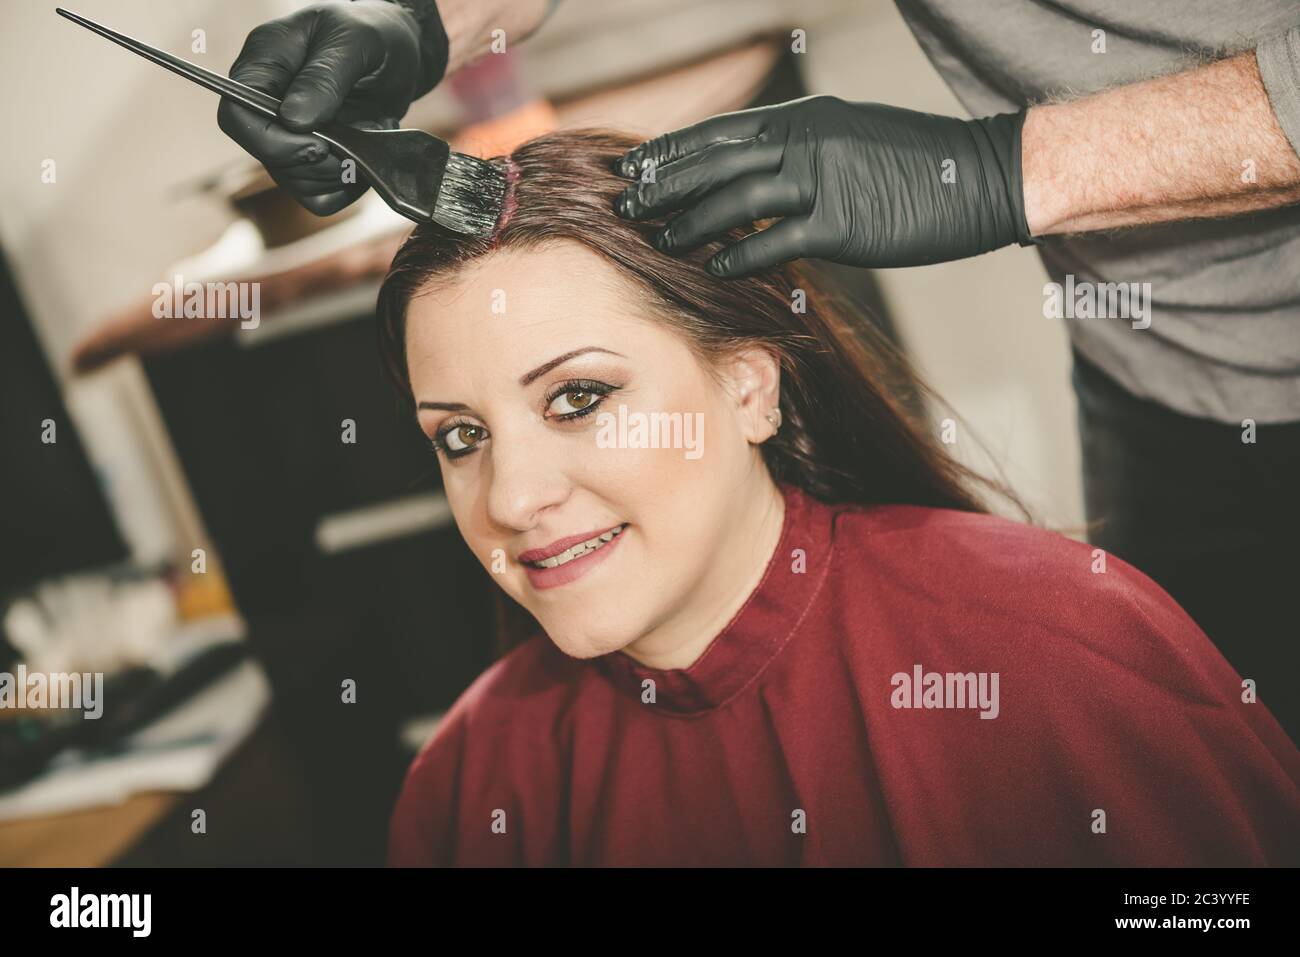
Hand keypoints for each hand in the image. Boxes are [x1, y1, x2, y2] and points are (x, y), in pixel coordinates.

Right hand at [217, 0, 445, 215]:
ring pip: (295, 181)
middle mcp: (269, 102)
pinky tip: (366, 156)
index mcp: (264, 64)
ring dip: (338, 171)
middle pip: (266, 157)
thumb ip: (324, 77)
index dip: (272, 142)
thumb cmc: (373, 34)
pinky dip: (347, 186)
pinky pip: (319, 195)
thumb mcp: (355, 41)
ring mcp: (289, 134)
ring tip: (368, 134)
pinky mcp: (314, 157)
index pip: (237, 116)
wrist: (398, 52)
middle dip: (316, 161)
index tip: (320, 142)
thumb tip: (293, 119)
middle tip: (358, 137)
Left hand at [612, 95, 1036, 276]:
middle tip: (624, 204)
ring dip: (689, 219)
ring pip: (735, 197)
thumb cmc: (917, 165)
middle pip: (715, 160)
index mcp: (804, 118)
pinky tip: (709, 268)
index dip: (673, 150)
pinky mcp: (843, 222)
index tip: (635, 167)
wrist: (981, 176)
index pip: (721, 132)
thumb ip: (802, 149)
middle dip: (664, 183)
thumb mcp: (851, 137)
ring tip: (655, 238)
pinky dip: (737, 253)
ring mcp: (823, 179)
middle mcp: (806, 140)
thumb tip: (758, 169)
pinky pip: (775, 239)